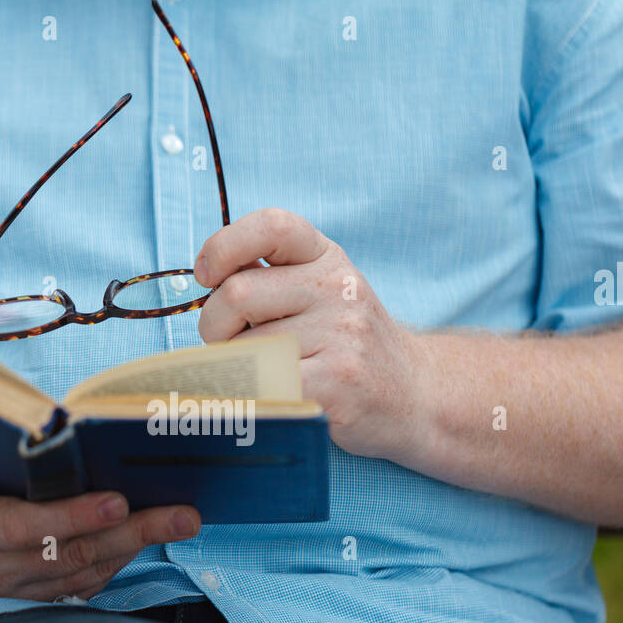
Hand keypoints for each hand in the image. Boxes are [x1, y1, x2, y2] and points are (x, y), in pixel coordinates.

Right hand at [0, 478, 199, 600]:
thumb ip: (15, 464)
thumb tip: (79, 435)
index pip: (24, 526)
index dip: (72, 517)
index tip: (118, 501)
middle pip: (70, 553)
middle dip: (133, 533)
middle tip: (184, 516)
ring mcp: (12, 591)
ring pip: (83, 572)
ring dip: (135, 547)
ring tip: (179, 521)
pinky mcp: (30, 601)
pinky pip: (81, 585)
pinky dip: (117, 561)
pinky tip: (144, 538)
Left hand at [193, 208, 418, 459]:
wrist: (416, 392)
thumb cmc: (349, 345)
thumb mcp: (321, 293)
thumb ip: (272, 280)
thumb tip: (206, 283)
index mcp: (326, 258)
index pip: (272, 226)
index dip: (224, 246)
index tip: (208, 276)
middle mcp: (338, 288)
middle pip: (238, 294)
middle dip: (214, 325)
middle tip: (228, 344)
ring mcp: (342, 334)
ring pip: (244, 347)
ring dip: (235, 367)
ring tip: (260, 374)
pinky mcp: (337, 381)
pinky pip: (263, 384)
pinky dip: (249, 395)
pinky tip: (268, 396)